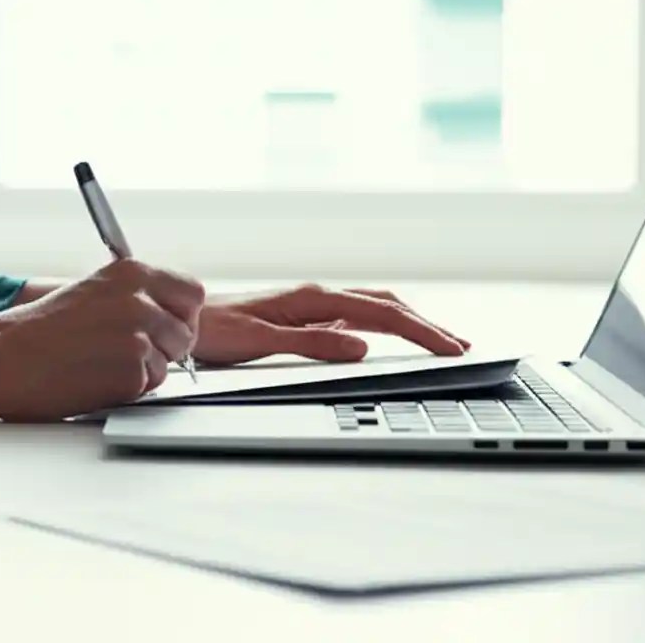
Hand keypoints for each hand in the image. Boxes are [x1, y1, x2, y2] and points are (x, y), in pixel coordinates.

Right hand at [0, 259, 204, 420]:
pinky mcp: (131, 371)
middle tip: (128, 352)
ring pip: (169, 363)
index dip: (180, 315)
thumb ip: (135, 298)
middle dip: (167, 347)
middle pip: (187, 330)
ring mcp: (138, 336)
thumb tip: (171, 315)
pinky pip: (148, 387)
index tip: (166, 325)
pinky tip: (94, 379)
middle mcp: (140, 299)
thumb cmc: (37, 332)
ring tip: (100, 363)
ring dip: (143, 371)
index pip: (192, 292)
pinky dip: (126, 390)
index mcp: (131, 272)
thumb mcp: (93, 294)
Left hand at [192, 284, 468, 365]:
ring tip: (440, 340)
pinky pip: (357, 317)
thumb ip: (312, 344)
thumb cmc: (214, 331)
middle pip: (387, 305)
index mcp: (313, 299)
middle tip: (462, 346)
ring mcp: (313, 306)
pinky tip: (394, 338)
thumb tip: (360, 347)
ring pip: (375, 308)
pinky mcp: (306, 317)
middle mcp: (317, 297)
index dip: (421, 332)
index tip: (451, 348)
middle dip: (427, 325)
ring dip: (410, 323)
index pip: (382, 313)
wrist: (183, 321)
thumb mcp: (261, 342)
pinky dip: (386, 326)